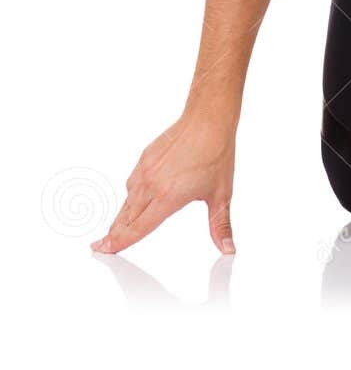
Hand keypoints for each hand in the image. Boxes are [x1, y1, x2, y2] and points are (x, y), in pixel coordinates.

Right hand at [90, 112, 236, 255]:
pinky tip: (133, 200)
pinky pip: (131, 182)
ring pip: (127, 200)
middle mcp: (151, 185)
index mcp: (167, 197)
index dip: (120, 242)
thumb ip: (220, 226)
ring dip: (121, 216)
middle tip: (102, 246)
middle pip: (126, 218)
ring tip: (116, 228)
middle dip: (114, 234)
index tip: (106, 250)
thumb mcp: (221, 195)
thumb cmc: (216, 154)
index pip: (138, 228)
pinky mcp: (144, 158)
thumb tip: (228, 248)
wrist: (208, 120)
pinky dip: (129, 195)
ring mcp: (145, 170)